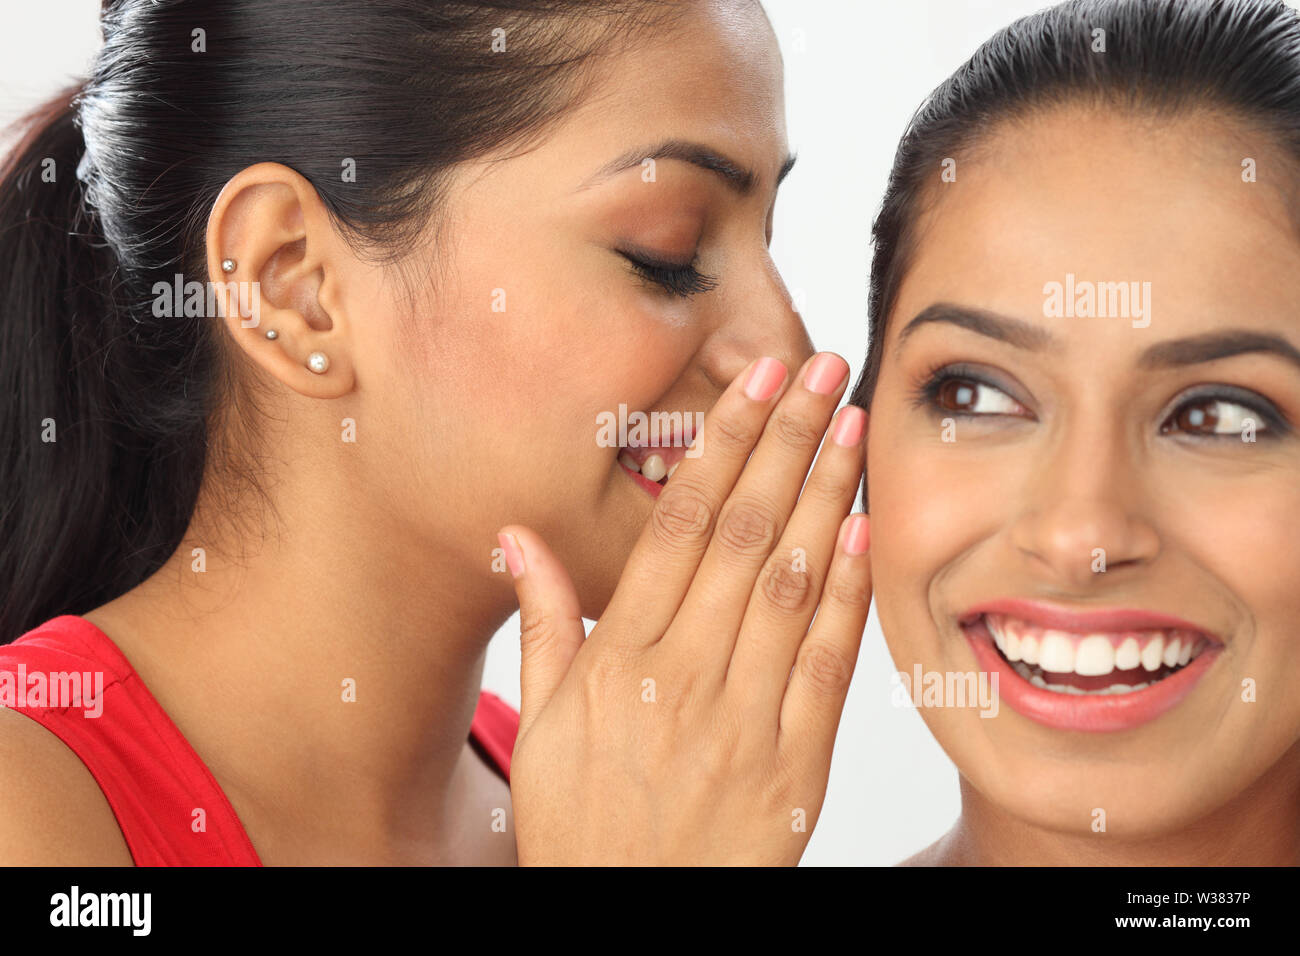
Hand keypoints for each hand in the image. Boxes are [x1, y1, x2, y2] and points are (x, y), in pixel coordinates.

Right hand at [498, 352, 870, 864]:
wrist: (631, 924)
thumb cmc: (582, 822)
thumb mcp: (542, 723)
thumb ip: (543, 620)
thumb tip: (517, 533)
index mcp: (619, 657)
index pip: (679, 523)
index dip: (722, 442)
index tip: (754, 380)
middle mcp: (682, 675)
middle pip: (742, 533)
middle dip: (786, 439)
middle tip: (820, 367)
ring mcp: (743, 718)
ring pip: (789, 582)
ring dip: (825, 494)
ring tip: (851, 422)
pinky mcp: (795, 764)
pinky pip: (825, 666)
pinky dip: (846, 595)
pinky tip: (862, 532)